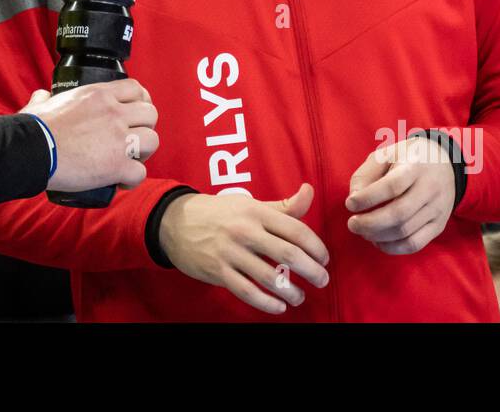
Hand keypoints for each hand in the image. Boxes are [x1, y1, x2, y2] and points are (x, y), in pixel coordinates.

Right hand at [20, 79, 157, 192]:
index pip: (135, 89)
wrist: (30, 152)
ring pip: (153, 141)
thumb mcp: (41, 104)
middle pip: (151, 114)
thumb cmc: (33, 130)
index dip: (141, 101)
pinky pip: (140, 173)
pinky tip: (120, 182)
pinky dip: (132, 180)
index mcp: (98, 95)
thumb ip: (44, 98)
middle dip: (146, 127)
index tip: (135, 112)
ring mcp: (118, 139)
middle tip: (133, 139)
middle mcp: (113, 113)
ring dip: (144, 153)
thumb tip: (41, 96)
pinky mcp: (116, 165)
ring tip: (129, 160)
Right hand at [158, 183, 329, 314]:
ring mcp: (230, 252)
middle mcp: (245, 231)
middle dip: (312, 271)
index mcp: (256, 212)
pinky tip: (279, 307)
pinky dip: (267, 303)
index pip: (296, 230)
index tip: (324, 258)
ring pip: (269, 277)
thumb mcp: (249, 204)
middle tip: (322, 279)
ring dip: (291, 291)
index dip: (316, 246)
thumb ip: (282, 206)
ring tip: (300, 296)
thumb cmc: (218, 213)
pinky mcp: (218, 271)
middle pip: (288, 254)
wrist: (175, 221)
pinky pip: (247, 291)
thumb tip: (309, 192)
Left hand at [346, 137, 455, 254]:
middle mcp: (430, 188)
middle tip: (352, 224)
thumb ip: (366, 174)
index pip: (392, 186)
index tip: (350, 203)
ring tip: (362, 231)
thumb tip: (354, 199)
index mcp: (415, 166)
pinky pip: (415, 244)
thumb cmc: (408, 158)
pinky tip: (378, 241)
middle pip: (399, 214)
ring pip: (405, 232)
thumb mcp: (386, 154)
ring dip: (378, 236)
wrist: (445, 163)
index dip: (368, 198)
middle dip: (369, 223)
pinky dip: (393, 248)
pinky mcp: (439, 225)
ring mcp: (437, 209)